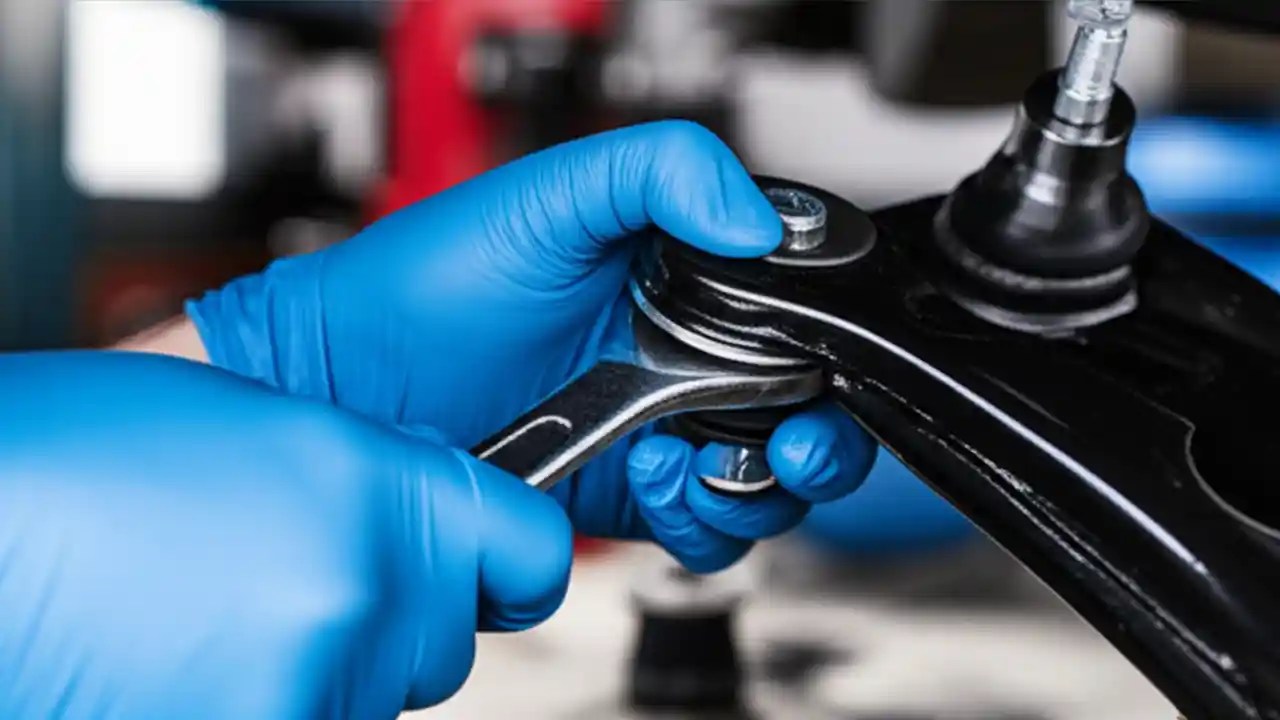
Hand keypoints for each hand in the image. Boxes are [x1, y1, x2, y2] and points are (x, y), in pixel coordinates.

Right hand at [0, 351, 569, 718]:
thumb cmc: (68, 469)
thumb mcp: (254, 425)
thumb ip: (368, 473)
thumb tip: (434, 509)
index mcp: (371, 490)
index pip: (533, 550)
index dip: (512, 558)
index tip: (495, 566)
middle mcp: (359, 595)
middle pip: (447, 635)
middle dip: (393, 613)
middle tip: (296, 578)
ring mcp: (309, 686)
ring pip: (377, 694)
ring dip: (326, 665)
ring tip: (218, 616)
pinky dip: (272, 699)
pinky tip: (195, 663)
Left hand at [188, 121, 875, 571]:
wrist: (351, 384)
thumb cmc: (429, 283)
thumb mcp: (549, 196)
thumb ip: (660, 172)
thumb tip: (756, 225)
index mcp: (683, 279)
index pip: (799, 319)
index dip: (830, 353)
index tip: (820, 372)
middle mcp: (682, 358)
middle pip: (805, 416)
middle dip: (816, 443)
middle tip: (788, 445)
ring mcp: (655, 430)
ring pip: (764, 484)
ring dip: (751, 485)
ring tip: (682, 457)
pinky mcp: (625, 496)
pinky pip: (703, 531)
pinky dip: (699, 522)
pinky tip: (652, 483)